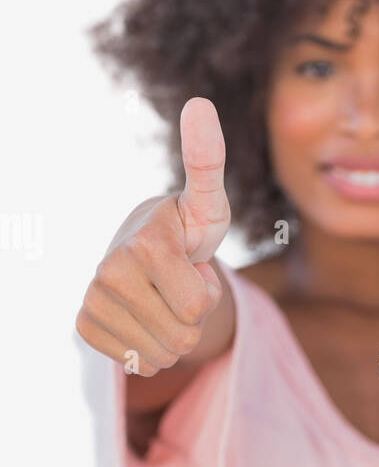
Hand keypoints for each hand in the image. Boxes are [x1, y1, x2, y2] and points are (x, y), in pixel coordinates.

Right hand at [75, 98, 231, 375]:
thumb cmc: (185, 231)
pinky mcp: (83, 325)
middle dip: (192, 317)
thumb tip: (201, 103)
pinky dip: (148, 348)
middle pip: (182, 337)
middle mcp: (109, 270)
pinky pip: (137, 363)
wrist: (143, 254)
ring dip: (173, 334)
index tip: (190, 262)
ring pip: (162, 355)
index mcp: (145, 243)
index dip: (206, 292)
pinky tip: (142, 316)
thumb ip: (208, 163)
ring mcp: (92, 299)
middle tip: (179, 284)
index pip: (197, 308)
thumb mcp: (208, 206)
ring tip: (163, 298)